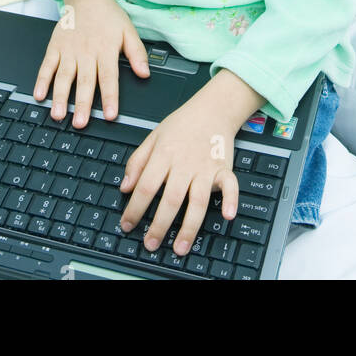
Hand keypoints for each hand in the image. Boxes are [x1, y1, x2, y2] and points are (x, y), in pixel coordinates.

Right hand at [33, 0, 149, 126]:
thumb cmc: (108, 16)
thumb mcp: (129, 31)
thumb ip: (137, 53)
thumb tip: (145, 74)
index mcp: (106, 49)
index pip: (109, 77)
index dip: (110, 97)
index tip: (110, 115)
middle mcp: (86, 52)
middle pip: (85, 81)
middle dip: (83, 104)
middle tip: (80, 123)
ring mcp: (69, 50)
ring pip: (64, 76)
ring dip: (60, 97)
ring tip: (58, 115)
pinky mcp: (55, 46)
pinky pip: (47, 65)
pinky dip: (42, 80)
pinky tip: (39, 96)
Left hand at [118, 87, 239, 257]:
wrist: (212, 108)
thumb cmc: (182, 124)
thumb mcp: (153, 136)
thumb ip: (137, 162)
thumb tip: (124, 188)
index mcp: (164, 154)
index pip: (146, 186)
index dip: (134, 208)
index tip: (127, 225)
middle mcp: (184, 163)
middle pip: (171, 199)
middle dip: (159, 225)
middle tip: (150, 244)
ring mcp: (206, 167)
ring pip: (198, 200)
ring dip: (189, 227)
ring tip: (179, 247)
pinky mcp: (224, 168)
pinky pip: (230, 185)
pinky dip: (230, 200)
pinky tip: (227, 215)